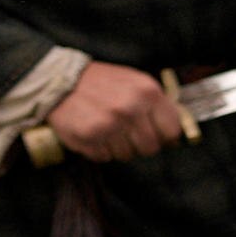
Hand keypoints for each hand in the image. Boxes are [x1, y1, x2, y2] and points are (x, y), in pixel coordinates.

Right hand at [48, 61, 185, 162]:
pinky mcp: (90, 138)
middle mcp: (131, 108)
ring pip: (127, 155)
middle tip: (127, 132)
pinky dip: (99, 149)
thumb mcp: (135, 82)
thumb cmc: (101, 82)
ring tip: (107, 129)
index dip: (164, 136)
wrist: (60, 79)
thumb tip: (175, 134)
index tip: (157, 135)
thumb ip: (156, 104)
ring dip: (118, 147)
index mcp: (147, 92)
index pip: (171, 130)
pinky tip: (94, 132)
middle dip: (140, 144)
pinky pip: (105, 157)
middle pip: (150, 147)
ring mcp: (110, 124)